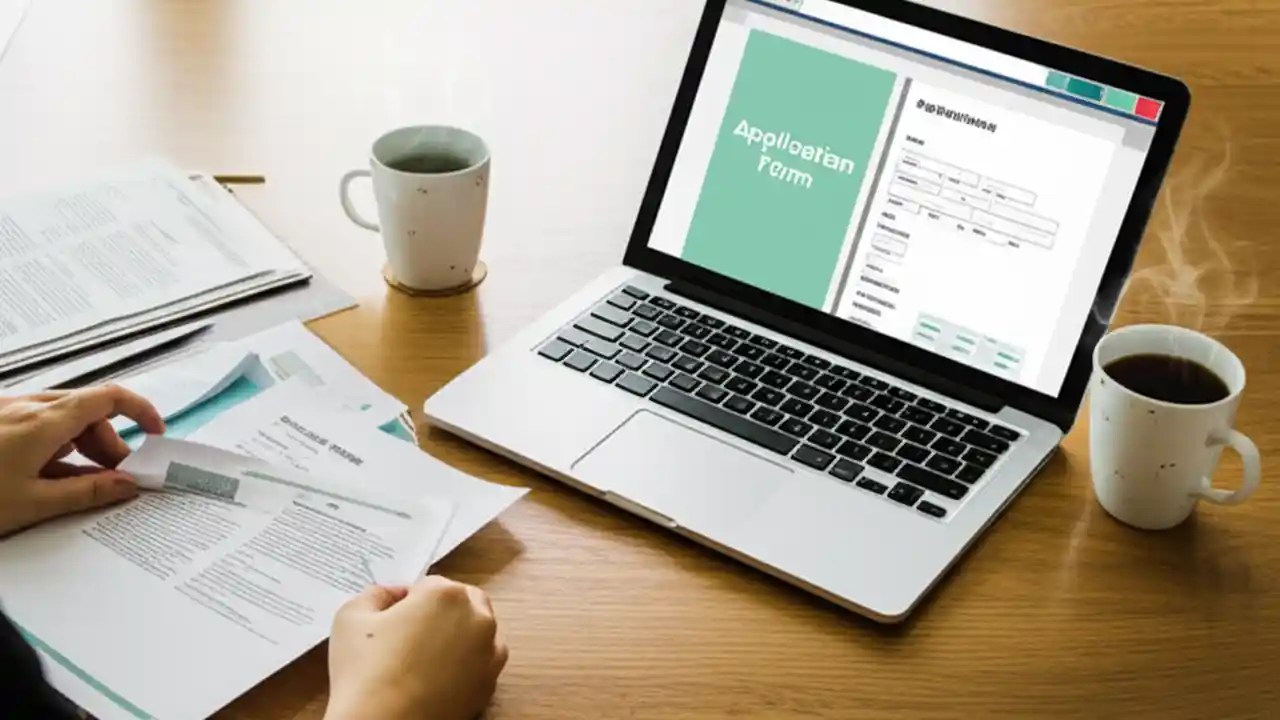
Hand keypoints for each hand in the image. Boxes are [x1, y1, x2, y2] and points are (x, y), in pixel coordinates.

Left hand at [0, 385, 164, 535]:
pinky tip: (48, 473)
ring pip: (62, 415)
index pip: (109, 398)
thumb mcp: (32, 504)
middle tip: (117, 478)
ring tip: (83, 480)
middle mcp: (29, 406)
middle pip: (87, 411)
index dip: (140, 410)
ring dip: (82, 443)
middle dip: (109, 442)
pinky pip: (38, 422)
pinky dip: (55, 442)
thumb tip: (130, 485)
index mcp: (45, 421)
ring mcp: (9, 410)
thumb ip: (85, 492)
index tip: (155, 435)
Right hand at [326, 576, 508, 719]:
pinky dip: (467, 662)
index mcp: (446, 595)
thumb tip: (392, 594)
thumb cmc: (365, 673)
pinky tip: (440, 674)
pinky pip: (482, 662)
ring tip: (426, 654)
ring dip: (459, 633)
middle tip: (412, 631)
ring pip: (478, 630)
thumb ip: (375, 594)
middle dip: (442, 609)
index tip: (392, 618)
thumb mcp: (350, 617)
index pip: (429, 584)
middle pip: (463, 601)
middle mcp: (477, 619)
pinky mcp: (490, 683)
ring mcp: (489, 653)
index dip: (408, 599)